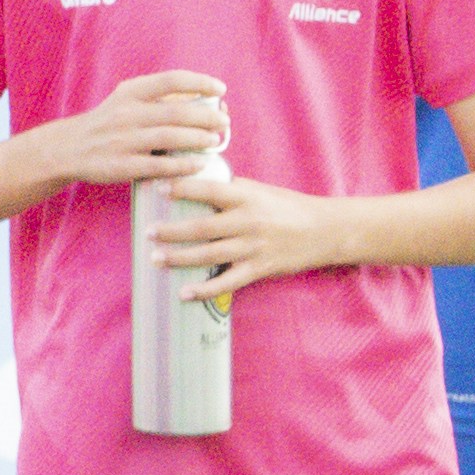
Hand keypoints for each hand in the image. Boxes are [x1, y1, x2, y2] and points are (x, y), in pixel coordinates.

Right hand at [56, 70, 231, 190]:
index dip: (200, 82)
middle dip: (207, 117)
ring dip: (199, 139)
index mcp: (130, 93)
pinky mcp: (122, 166)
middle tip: (223, 122)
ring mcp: (123, 141)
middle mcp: (126, 114)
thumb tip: (202, 99)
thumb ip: (158, 98)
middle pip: (176, 112)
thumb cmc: (108, 123)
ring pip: (170, 138)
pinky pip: (159, 166)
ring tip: (215, 141)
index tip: (220, 90)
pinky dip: (183, 165)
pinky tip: (198, 164)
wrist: (68, 148)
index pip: (171, 80)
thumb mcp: (126, 101)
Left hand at [150, 171, 352, 297]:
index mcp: (246, 198)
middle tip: (147, 233)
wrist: (327, 230)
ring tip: (155, 259)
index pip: (209, 191)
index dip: (182, 189)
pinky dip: (205, 290)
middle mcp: (248, 222)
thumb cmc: (287, 207)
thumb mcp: (259, 191)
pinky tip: (184, 293)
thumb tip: (192, 181)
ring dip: (180, 258)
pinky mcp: (260, 269)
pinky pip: (228, 282)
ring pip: (210, 255)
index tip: (157, 188)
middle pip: (203, 228)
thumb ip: (229, 190)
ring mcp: (254, 248)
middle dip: (171, 231)